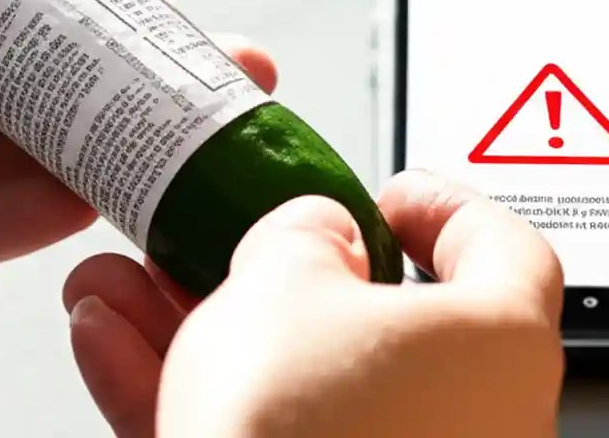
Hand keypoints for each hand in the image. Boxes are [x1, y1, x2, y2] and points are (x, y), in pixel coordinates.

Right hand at [63, 169, 564, 437]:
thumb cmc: (303, 435)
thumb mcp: (283, 278)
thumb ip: (304, 234)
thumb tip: (311, 234)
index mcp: (497, 343)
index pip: (497, 249)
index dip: (440, 208)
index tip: (389, 195)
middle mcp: (471, 421)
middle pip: (368, 322)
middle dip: (269, 275)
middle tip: (226, 243)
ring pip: (293, 383)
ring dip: (199, 329)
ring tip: (125, 289)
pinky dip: (192, 394)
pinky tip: (111, 344)